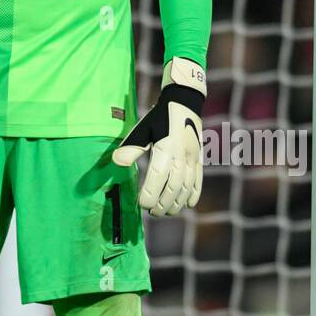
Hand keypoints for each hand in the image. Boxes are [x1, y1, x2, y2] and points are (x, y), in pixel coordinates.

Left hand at [111, 57, 205, 215]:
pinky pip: (199, 180)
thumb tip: (115, 162)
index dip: (150, 194)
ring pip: (187, 186)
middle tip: (152, 213)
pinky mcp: (199, 158)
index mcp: (165, 148)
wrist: (185, 103)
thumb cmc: (159, 117)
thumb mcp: (143, 129)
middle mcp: (181, 156)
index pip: (158, 177)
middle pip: (173, 186)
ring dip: (177, 202)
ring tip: (166, 212)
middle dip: (162, 203)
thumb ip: (131, 148)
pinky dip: (194, 194)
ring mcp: (192, 158)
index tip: (142, 204)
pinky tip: (188, 205)